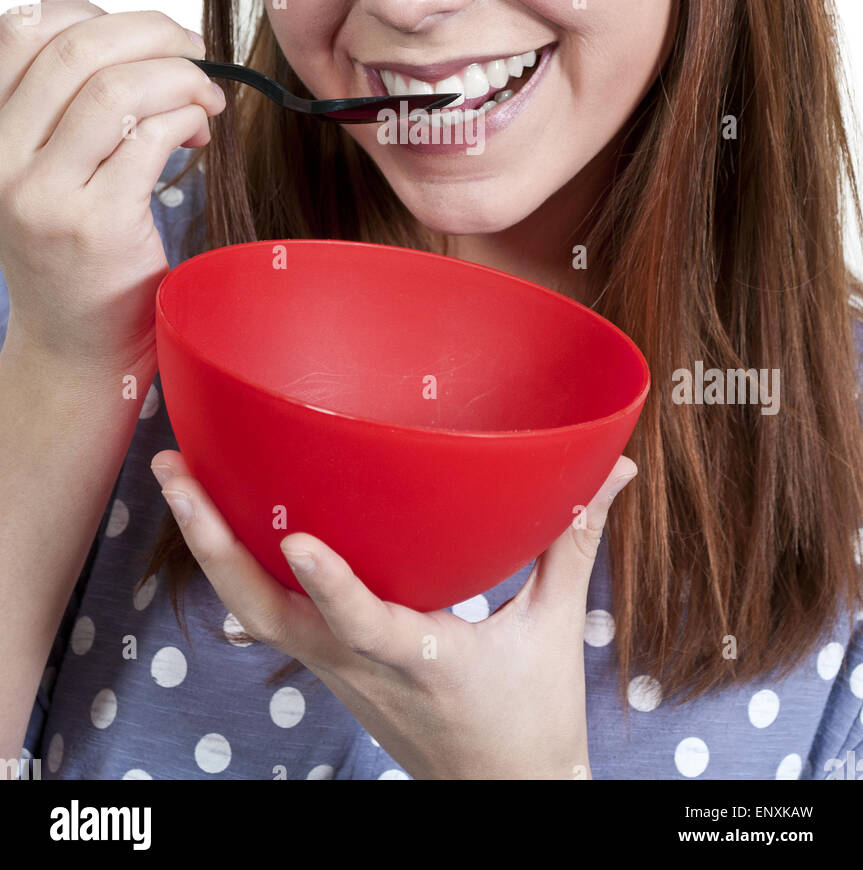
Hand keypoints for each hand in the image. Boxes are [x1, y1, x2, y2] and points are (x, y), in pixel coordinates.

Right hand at [0, 0, 224, 368]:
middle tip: (193, 51)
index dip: (92, 13)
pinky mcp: (97, 226)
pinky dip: (188, 117)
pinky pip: (151, 136)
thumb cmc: (70, 245)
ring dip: (180, 77)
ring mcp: (44, 195)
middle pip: (77, 48)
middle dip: (153, 33)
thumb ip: (53, 83)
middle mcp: (0, 160)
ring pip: (119, 88)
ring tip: (203, 100)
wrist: (73, 347)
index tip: (139, 36)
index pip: (21, 30)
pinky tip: (197, 135)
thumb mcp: (41, 158)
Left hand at [150, 448, 637, 779]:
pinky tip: (220, 526)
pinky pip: (267, 616)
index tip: (299, 539)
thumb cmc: (531, 717)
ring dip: (210, 548)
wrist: (499, 797)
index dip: (330, 585)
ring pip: (251, 611)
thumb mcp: (554, 629)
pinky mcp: (329, 668)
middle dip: (213, 541)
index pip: (364, 624)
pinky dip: (236, 570)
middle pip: (266, 609)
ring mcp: (334, 670)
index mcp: (422, 658)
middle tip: (174, 471)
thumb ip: (572, 542)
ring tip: (177, 480)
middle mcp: (360, 666)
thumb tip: (612, 468)